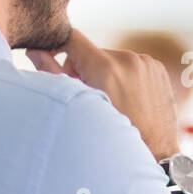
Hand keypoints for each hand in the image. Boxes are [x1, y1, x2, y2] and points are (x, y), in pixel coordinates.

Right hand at [27, 29, 179, 160]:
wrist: (153, 155)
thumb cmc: (110, 138)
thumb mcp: (79, 107)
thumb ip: (53, 75)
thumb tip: (35, 51)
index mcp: (106, 67)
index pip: (72, 38)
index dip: (57, 44)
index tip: (51, 55)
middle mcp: (128, 60)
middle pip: (93, 52)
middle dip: (83, 69)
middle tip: (86, 96)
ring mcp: (146, 63)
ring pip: (112, 59)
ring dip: (106, 73)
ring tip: (110, 101)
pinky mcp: (157, 69)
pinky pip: (132, 64)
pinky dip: (125, 76)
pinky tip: (127, 99)